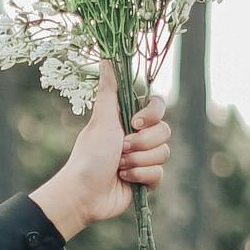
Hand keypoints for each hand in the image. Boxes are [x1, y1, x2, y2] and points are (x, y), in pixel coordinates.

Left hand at [30, 65, 171, 238]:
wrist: (84, 193)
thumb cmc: (89, 155)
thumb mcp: (101, 119)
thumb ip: (109, 89)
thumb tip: (107, 56)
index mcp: (128, 119)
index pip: (158, 106)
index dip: (152, 114)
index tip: (134, 122)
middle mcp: (138, 137)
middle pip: (164, 131)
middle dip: (142, 143)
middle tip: (120, 149)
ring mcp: (143, 158)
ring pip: (164, 153)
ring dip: (138, 160)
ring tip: (119, 165)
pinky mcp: (146, 179)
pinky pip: (160, 173)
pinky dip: (140, 175)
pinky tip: (124, 178)